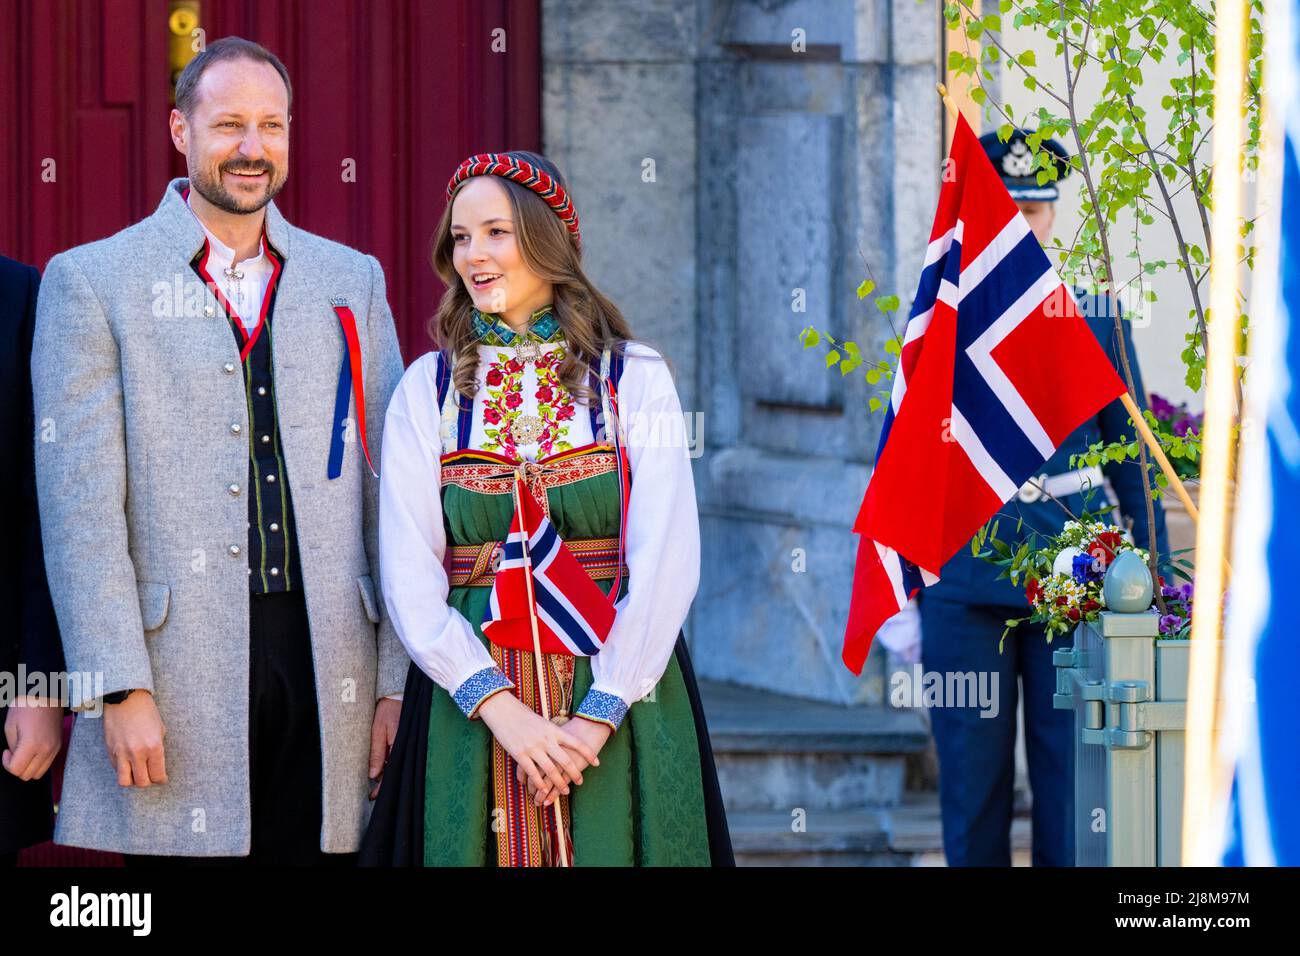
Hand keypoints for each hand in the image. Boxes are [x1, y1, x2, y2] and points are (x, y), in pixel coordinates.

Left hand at [2, 696, 63, 780]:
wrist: (46, 695)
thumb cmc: (26, 706)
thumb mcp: (10, 726)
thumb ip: (12, 746)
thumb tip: (16, 756)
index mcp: (32, 744)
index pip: (16, 770)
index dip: (7, 763)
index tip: (6, 752)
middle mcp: (46, 749)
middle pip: (28, 775)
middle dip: (17, 767)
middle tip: (13, 753)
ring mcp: (55, 748)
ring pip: (38, 773)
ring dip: (28, 767)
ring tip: (23, 753)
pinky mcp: (59, 745)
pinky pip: (47, 764)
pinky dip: (38, 763)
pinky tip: (33, 750)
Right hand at [103, 690, 166, 787]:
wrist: (125, 699)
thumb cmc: (146, 711)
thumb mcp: (160, 729)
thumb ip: (158, 749)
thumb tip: (156, 765)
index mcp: (154, 746)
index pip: (158, 775)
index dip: (161, 779)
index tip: (162, 778)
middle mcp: (138, 753)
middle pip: (142, 782)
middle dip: (148, 782)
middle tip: (151, 776)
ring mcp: (122, 753)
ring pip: (125, 782)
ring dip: (132, 781)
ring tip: (137, 774)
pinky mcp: (110, 751)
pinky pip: (116, 769)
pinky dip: (123, 770)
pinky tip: (128, 763)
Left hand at [368, 697, 401, 799]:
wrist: (397, 695)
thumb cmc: (387, 710)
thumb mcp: (378, 730)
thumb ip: (377, 752)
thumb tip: (373, 774)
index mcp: (399, 745)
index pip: (391, 772)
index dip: (382, 786)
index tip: (373, 796)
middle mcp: (405, 747)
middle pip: (395, 771)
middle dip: (385, 784)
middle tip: (373, 795)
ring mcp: (407, 744)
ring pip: (397, 765)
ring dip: (388, 774)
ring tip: (376, 784)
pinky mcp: (406, 741)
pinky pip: (399, 757)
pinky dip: (391, 764)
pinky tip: (384, 768)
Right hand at [478, 693, 599, 804]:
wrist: (504, 712)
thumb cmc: (524, 716)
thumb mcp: (543, 722)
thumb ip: (554, 733)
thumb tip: (566, 742)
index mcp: (554, 730)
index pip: (576, 743)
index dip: (588, 753)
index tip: (597, 763)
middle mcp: (546, 739)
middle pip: (566, 760)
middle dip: (575, 773)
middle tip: (580, 782)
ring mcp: (533, 747)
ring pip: (550, 770)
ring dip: (559, 783)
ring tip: (565, 791)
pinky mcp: (520, 754)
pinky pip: (532, 772)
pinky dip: (539, 783)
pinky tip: (544, 790)